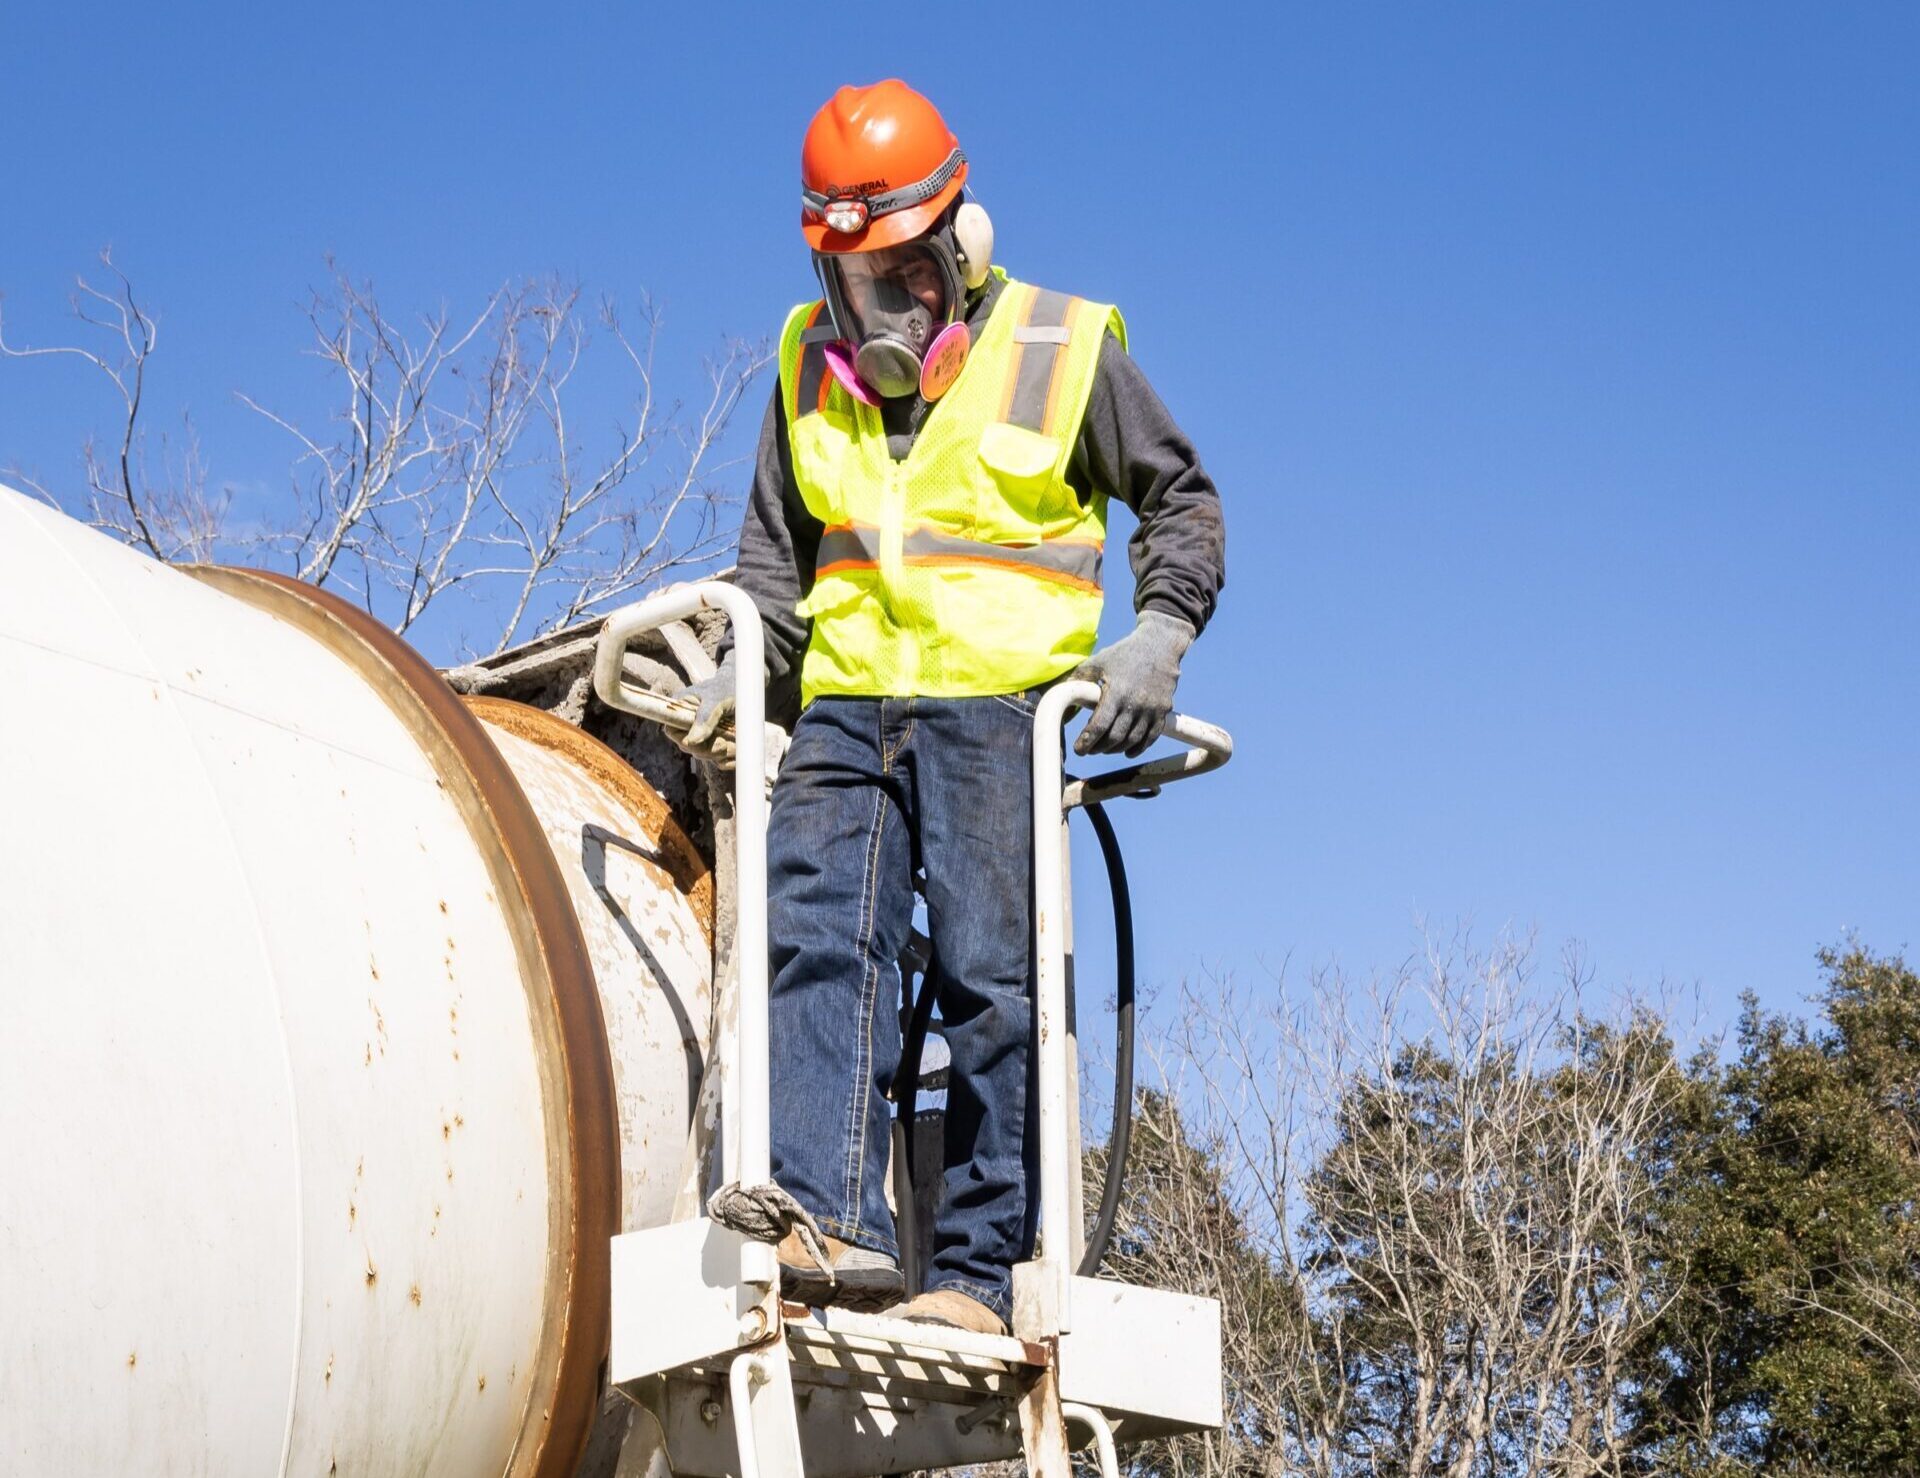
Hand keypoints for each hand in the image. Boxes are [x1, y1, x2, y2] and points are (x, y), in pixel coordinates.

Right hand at [670, 650, 737, 759]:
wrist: (748, 689)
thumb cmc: (728, 687)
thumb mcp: (717, 698)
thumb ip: (705, 717)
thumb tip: (691, 741)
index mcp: (681, 708)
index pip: (672, 731)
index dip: (685, 741)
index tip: (704, 741)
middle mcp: (688, 724)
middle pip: (690, 748)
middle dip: (708, 750)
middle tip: (724, 744)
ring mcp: (702, 735)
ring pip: (705, 755)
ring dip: (721, 754)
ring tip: (735, 743)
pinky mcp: (716, 743)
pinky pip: (719, 760)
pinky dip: (729, 758)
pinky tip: (737, 750)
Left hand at [1070, 611, 1195, 756]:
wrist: (1159, 644)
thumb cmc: (1123, 654)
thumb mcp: (1097, 662)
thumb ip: (1077, 681)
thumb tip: (1057, 696)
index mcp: (1117, 692)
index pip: (1099, 726)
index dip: (1087, 741)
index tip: (1078, 749)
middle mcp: (1136, 703)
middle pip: (1115, 738)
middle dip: (1098, 747)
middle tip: (1089, 749)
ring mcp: (1152, 709)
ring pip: (1132, 741)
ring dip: (1116, 749)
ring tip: (1105, 747)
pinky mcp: (1164, 711)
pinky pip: (1151, 738)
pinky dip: (1138, 749)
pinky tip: (1127, 751)